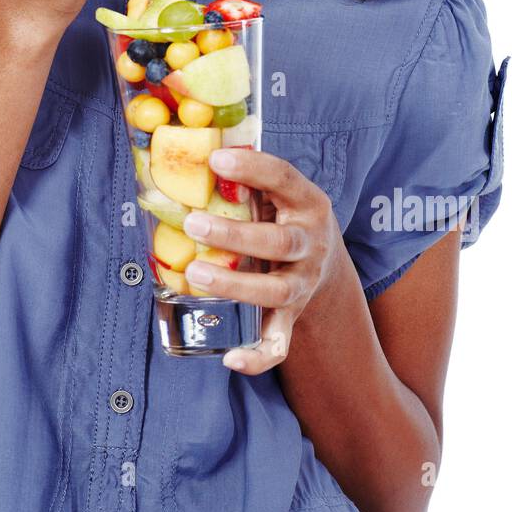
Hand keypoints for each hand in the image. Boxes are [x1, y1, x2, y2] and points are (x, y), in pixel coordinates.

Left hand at [182, 147, 342, 374]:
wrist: (323, 259)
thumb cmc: (281, 214)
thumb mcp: (274, 190)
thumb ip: (244, 177)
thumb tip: (188, 151)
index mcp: (307, 202)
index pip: (284, 178)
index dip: (253, 168)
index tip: (216, 159)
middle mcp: (310, 243)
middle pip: (278, 242)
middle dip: (235, 234)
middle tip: (194, 223)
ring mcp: (303, 282)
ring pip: (276, 291)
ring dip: (236, 285)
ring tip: (195, 273)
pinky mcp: (292, 315)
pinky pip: (279, 342)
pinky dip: (259, 356)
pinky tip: (230, 359)